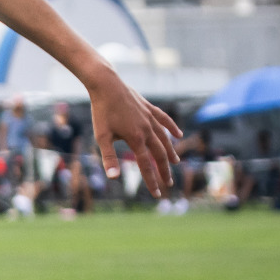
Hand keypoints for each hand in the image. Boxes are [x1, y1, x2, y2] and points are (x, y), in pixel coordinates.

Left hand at [88, 73, 181, 196]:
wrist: (106, 85)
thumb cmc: (101, 111)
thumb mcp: (101, 136)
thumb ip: (109, 157)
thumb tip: (113, 178)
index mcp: (136, 139)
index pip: (146, 165)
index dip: (152, 181)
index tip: (157, 194)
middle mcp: (147, 130)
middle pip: (159, 154)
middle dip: (164, 171)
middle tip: (168, 183)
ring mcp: (150, 118)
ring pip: (165, 138)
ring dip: (170, 152)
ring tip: (175, 163)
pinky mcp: (149, 108)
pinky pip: (164, 120)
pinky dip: (172, 128)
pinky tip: (178, 135)